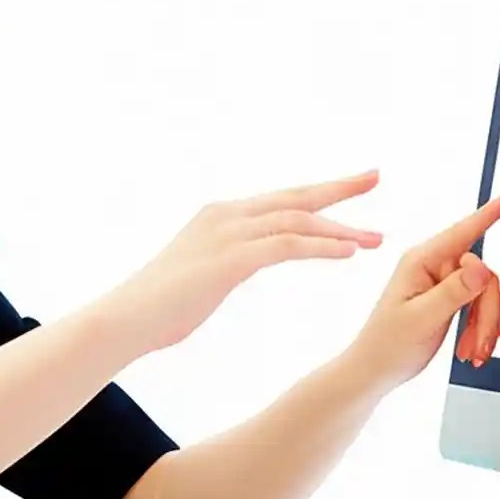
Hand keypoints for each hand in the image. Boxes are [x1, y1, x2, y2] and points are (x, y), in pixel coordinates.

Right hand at [104, 170, 384, 354]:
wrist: (123, 320)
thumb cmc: (158, 309)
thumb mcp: (200, 274)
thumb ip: (226, 261)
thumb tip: (240, 264)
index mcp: (220, 217)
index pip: (280, 199)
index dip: (318, 193)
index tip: (351, 186)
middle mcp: (226, 215)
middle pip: (294, 197)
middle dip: (338, 188)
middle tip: (375, 178)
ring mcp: (226, 234)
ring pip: (297, 221)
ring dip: (340, 228)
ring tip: (374, 238)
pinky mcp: (229, 259)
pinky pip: (287, 246)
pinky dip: (321, 246)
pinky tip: (348, 253)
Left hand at [347, 192, 499, 385]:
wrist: (376, 369)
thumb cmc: (388, 344)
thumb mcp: (424, 318)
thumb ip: (455, 291)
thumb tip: (481, 265)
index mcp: (420, 262)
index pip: (460, 233)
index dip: (487, 216)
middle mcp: (431, 266)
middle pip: (482, 275)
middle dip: (486, 312)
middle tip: (479, 344)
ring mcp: (440, 281)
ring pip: (484, 293)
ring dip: (483, 325)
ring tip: (470, 352)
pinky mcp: (447, 297)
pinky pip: (478, 305)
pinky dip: (478, 329)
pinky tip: (468, 348)